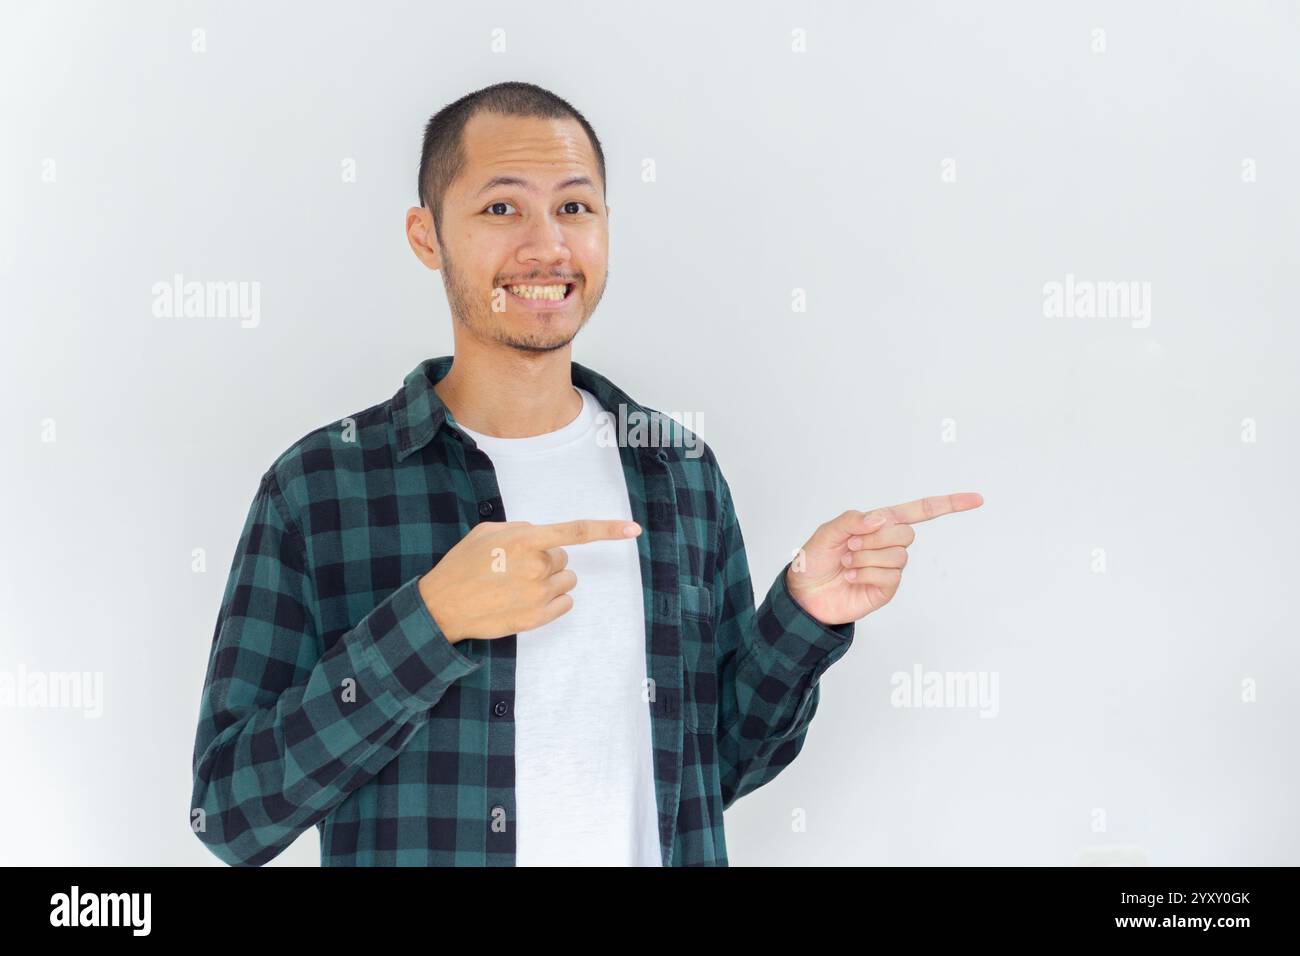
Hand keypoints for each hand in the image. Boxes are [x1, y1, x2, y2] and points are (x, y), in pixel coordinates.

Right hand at [418, 518, 640, 642]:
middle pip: (565, 558)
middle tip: (517, 566)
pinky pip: (564, 602)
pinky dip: (552, 599)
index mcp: (526, 541)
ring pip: (567, 581)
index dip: (608, 529)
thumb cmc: (463, 564)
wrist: (443, 606)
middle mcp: (537, 567)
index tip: (634, 529)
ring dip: (550, 579)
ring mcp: (539, 595)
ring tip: (518, 584)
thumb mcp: (488, 532)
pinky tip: (525, 599)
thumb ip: (521, 530)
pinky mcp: (537, 618)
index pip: (576, 532)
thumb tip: (542, 537)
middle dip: (548, 559)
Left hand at [786, 492, 983, 625]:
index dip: (948, 504)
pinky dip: (866, 573)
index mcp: (878, 525)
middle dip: (876, 538)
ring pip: (897, 556)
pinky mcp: (886, 589)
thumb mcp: (826, 532)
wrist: (805, 595)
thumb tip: (879, 519)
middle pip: (906, 533)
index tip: (977, 499)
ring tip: (848, 562)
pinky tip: (852, 576)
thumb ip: (852, 520)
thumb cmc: (815, 560)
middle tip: (850, 545)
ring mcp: (890, 569)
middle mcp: (888, 545)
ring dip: (867, 557)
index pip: (919, 512)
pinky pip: (889, 576)